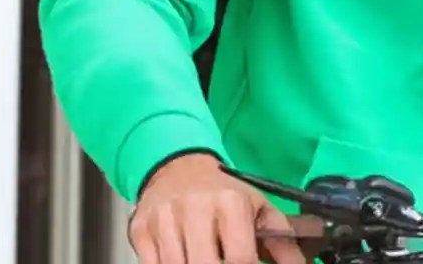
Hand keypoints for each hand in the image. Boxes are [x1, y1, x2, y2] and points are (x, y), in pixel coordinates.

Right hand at [128, 152, 305, 263]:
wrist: (179, 168)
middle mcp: (195, 208)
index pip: (238, 257)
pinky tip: (184, 258)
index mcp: (230, 203)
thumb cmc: (223, 194)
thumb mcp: (258, 208)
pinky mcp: (140, 230)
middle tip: (224, 263)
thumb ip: (282, 241)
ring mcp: (164, 219)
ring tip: (207, 258)